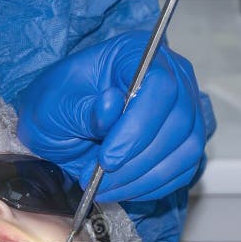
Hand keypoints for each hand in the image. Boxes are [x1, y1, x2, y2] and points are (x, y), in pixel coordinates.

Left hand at [17, 30, 204, 201]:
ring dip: (144, 178)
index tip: (107, 158)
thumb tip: (112, 105)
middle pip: (179, 121)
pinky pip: (182, 170)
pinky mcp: (182, 142)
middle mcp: (171, 76)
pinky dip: (152, 187)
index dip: (138, 126)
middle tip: (100, 178)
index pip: (160, 85)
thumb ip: (84, 108)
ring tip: (104, 187)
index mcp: (137, 53)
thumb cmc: (56, 104)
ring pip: (185, 150)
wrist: (58, 124)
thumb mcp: (55, 105)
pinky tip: (121, 188)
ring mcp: (182, 109)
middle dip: (138, 160)